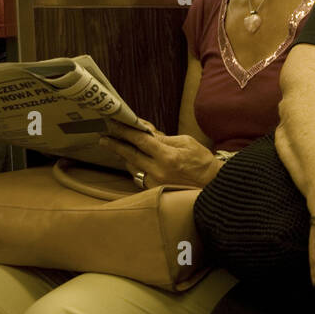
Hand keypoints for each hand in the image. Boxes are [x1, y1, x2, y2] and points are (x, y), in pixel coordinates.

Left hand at [99, 118, 221, 187]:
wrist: (211, 185)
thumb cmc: (201, 161)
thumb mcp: (186, 142)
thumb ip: (164, 138)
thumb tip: (146, 132)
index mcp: (168, 156)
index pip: (140, 140)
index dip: (125, 131)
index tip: (114, 124)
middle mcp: (159, 171)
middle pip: (130, 154)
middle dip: (115, 144)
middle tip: (103, 137)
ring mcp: (155, 182)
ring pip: (132, 166)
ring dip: (123, 155)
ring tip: (115, 145)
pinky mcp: (155, 189)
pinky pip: (139, 175)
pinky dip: (134, 166)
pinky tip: (131, 159)